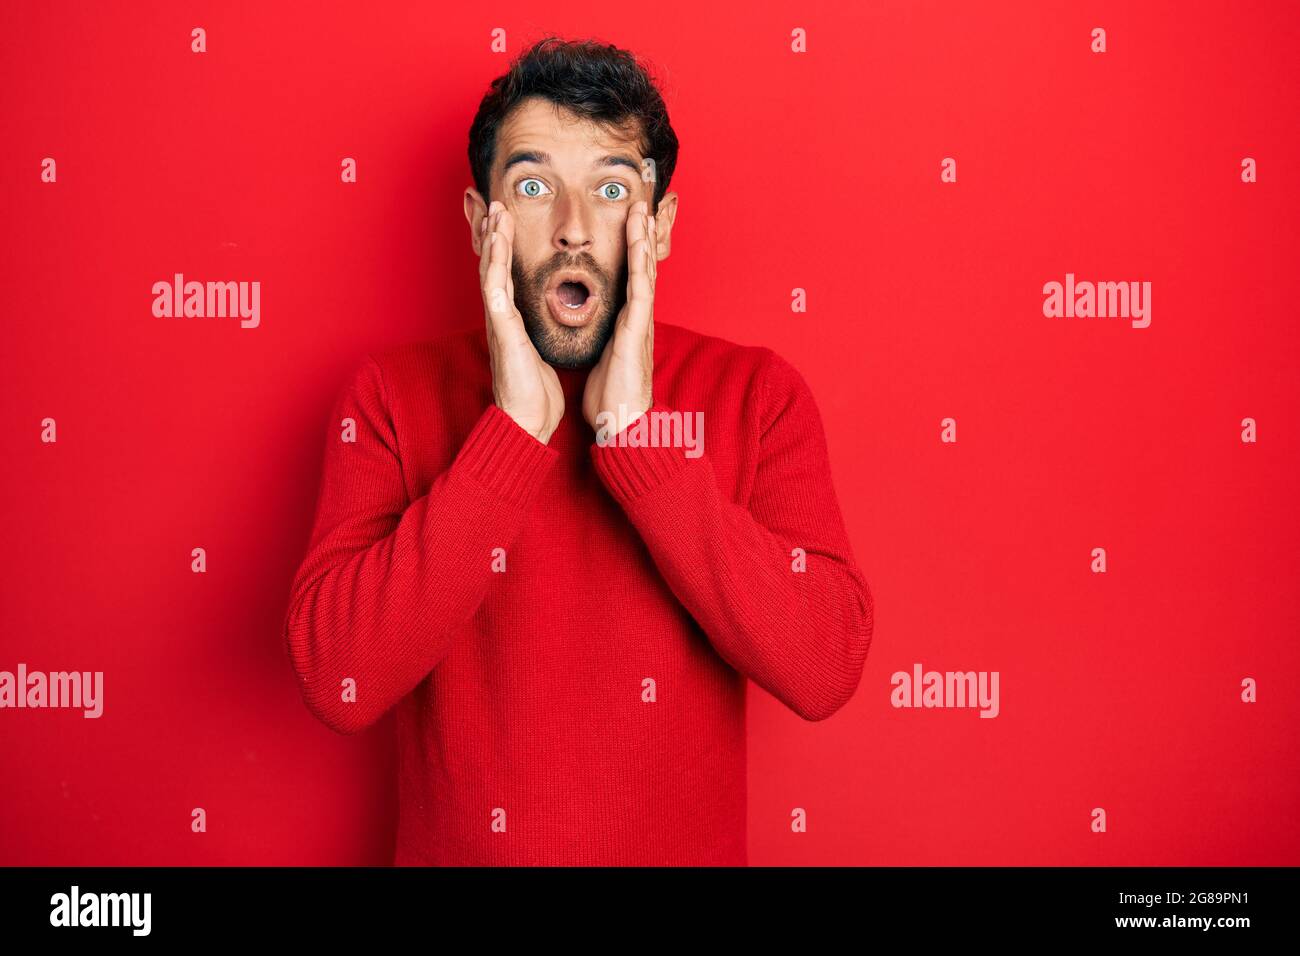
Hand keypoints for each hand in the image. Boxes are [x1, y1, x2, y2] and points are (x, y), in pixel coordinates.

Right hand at [480, 200, 563, 443]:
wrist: (528, 422)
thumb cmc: (535, 394)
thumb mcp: (540, 354)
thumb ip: (536, 336)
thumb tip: (542, 327)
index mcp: (512, 322)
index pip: (505, 276)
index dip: (503, 248)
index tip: (506, 222)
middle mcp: (501, 318)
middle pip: (493, 266)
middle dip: (493, 235)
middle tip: (495, 205)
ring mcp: (499, 324)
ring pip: (491, 272)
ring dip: (492, 241)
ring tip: (495, 214)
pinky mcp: (502, 333)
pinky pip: (496, 293)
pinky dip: (495, 266)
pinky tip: (495, 246)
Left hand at [583, 200, 655, 437]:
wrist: (622, 424)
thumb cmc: (610, 399)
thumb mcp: (601, 362)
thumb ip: (602, 344)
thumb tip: (596, 338)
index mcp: (625, 325)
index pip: (629, 280)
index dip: (630, 253)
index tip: (626, 227)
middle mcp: (636, 319)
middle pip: (640, 268)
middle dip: (640, 237)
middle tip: (639, 206)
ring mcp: (640, 322)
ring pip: (643, 271)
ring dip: (643, 238)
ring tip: (642, 210)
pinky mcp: (637, 330)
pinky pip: (640, 287)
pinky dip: (640, 261)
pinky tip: (639, 240)